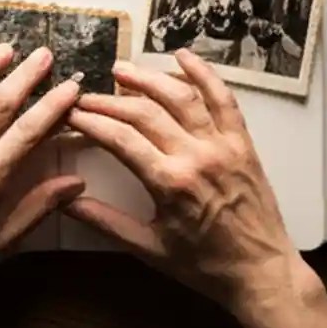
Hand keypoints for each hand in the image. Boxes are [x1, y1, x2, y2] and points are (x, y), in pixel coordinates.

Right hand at [63, 49, 320, 327]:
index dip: (92, 121)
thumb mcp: (149, 249)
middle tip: (86, 96)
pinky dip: (204, 74)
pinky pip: (224, 99)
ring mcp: (223, 145)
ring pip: (181, 97)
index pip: (120, 138)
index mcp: (170, 183)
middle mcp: (196, 156)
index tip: (71, 114)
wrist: (261, 271)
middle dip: (110, 101)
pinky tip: (182, 56)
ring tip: (121, 70)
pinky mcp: (243, 142)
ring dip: (149, 78)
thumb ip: (105, 222)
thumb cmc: (204, 266)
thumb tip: (64, 200)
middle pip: (145, 113)